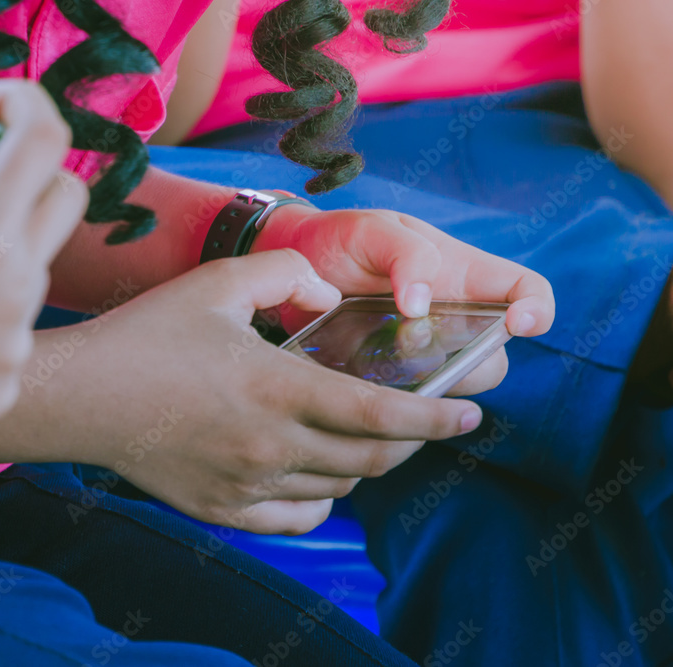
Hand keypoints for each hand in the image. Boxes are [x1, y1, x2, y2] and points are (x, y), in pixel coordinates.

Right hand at [54, 250, 485, 534]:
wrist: (81, 398)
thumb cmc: (147, 335)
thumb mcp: (217, 281)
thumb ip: (286, 273)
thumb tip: (330, 296)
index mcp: (277, 389)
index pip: (381, 418)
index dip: (436, 419)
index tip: (469, 415)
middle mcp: (271, 447)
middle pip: (370, 461)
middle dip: (411, 444)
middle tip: (422, 423)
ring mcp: (246, 485)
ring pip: (337, 490)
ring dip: (364, 466)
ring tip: (364, 440)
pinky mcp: (222, 509)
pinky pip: (294, 521)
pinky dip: (320, 502)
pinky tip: (315, 475)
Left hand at [252, 206, 555, 395]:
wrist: (289, 266)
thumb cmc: (338, 240)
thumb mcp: (370, 229)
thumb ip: (406, 254)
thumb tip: (421, 304)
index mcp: (460, 274)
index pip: (526, 290)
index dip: (537, 310)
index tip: (516, 325)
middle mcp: (450, 319)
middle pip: (494, 358)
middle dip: (471, 363)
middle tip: (416, 344)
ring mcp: (421, 355)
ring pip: (453, 389)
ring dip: (430, 385)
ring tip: (383, 360)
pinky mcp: (388, 381)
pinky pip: (407, 406)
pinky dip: (393, 404)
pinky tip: (361, 386)